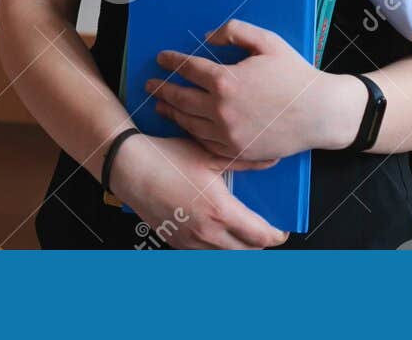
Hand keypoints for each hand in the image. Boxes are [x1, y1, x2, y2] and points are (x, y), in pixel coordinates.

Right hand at [107, 133, 287, 249]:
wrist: (130, 168)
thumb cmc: (168, 159)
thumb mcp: (211, 156)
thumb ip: (246, 162)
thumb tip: (271, 162)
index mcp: (220, 212)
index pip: (259, 236)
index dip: (276, 236)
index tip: (281, 231)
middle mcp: (206, 232)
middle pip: (246, 252)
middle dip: (259, 244)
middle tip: (264, 231)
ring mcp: (189, 241)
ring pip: (225, 256)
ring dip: (238, 248)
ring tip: (243, 232)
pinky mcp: (176, 242)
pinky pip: (205, 254)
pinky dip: (217, 248)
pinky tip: (218, 233)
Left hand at [147, 20, 362, 160]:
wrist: (319, 113)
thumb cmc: (295, 75)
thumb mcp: (267, 42)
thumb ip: (235, 31)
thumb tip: (207, 36)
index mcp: (226, 80)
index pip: (189, 69)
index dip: (172, 62)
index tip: (162, 59)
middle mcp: (221, 110)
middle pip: (181, 98)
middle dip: (162, 89)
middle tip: (150, 85)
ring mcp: (227, 134)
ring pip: (189, 123)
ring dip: (171, 112)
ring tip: (161, 106)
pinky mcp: (236, 151)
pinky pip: (206, 143)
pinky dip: (192, 133)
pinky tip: (187, 126)